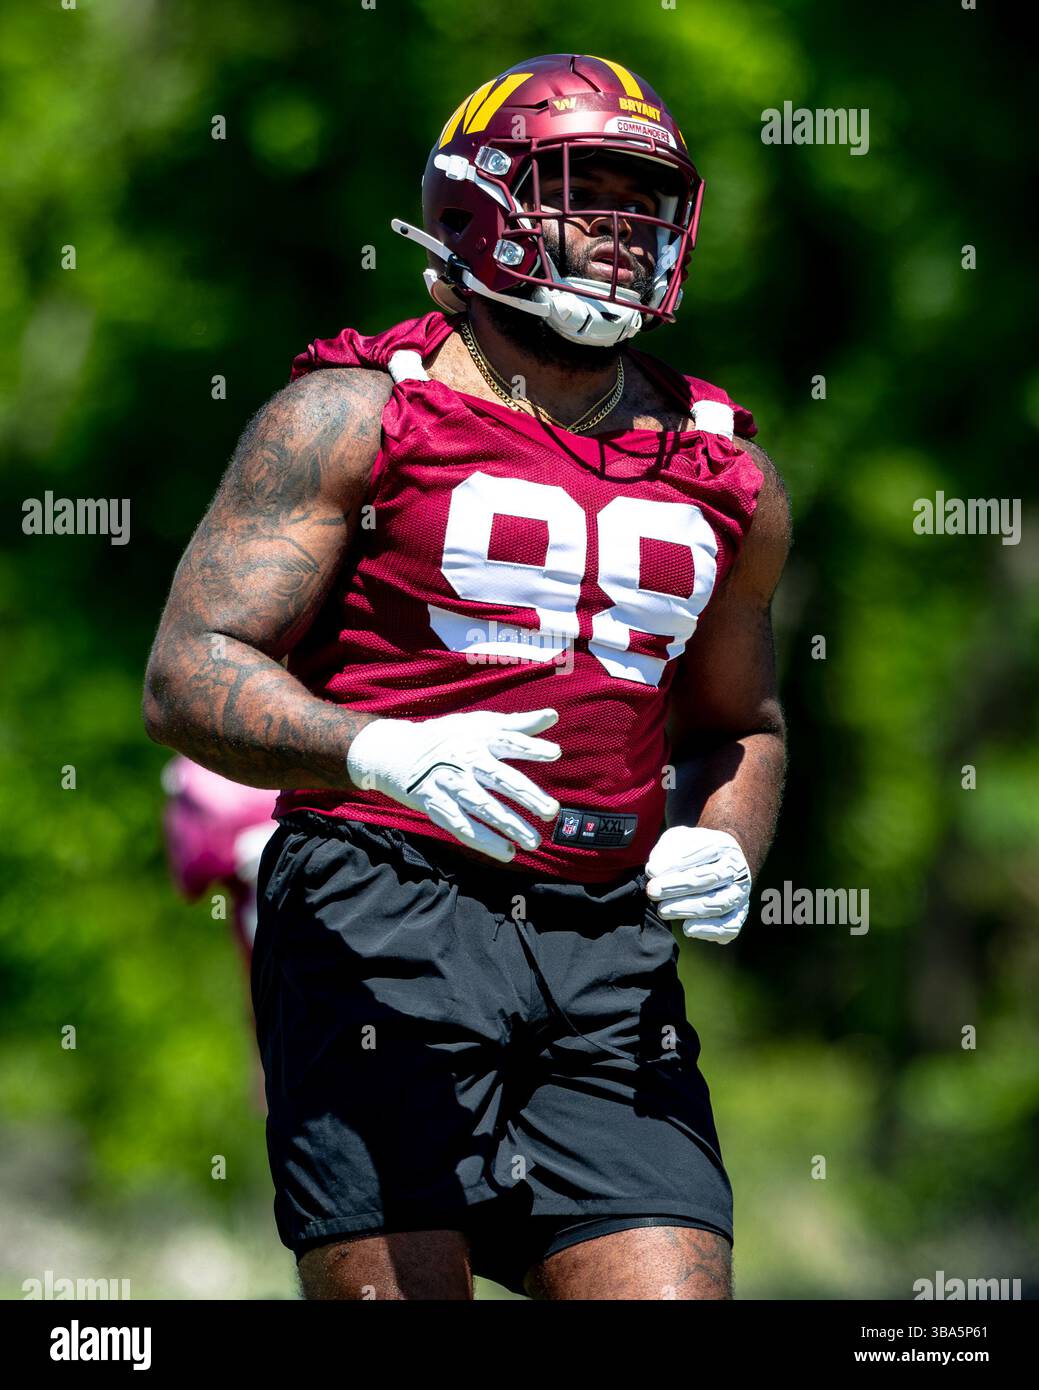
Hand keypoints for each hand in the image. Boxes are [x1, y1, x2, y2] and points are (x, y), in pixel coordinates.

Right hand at [346, 707, 561, 862]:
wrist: (393, 751)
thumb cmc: (445, 736)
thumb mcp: (477, 724)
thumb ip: (516, 724)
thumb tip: (553, 716)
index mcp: (477, 737)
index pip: (508, 741)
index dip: (530, 747)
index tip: (555, 753)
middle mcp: (464, 760)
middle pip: (499, 778)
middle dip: (525, 795)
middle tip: (550, 811)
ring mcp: (448, 784)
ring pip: (483, 807)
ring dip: (509, 825)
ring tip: (534, 842)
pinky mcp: (435, 805)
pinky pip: (462, 826)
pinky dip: (483, 841)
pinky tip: (507, 853)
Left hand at [645, 826, 751, 942]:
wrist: (719, 864)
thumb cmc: (692, 853)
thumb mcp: (678, 840)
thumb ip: (667, 850)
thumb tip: (654, 871)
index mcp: (723, 846)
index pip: (704, 851)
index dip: (676, 862)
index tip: (651, 871)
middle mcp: (736, 870)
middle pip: (710, 877)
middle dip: (677, 886)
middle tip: (653, 891)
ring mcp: (739, 893)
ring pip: (720, 903)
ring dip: (688, 909)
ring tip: (663, 910)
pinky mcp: (739, 914)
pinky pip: (729, 926)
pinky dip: (709, 930)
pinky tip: (687, 928)